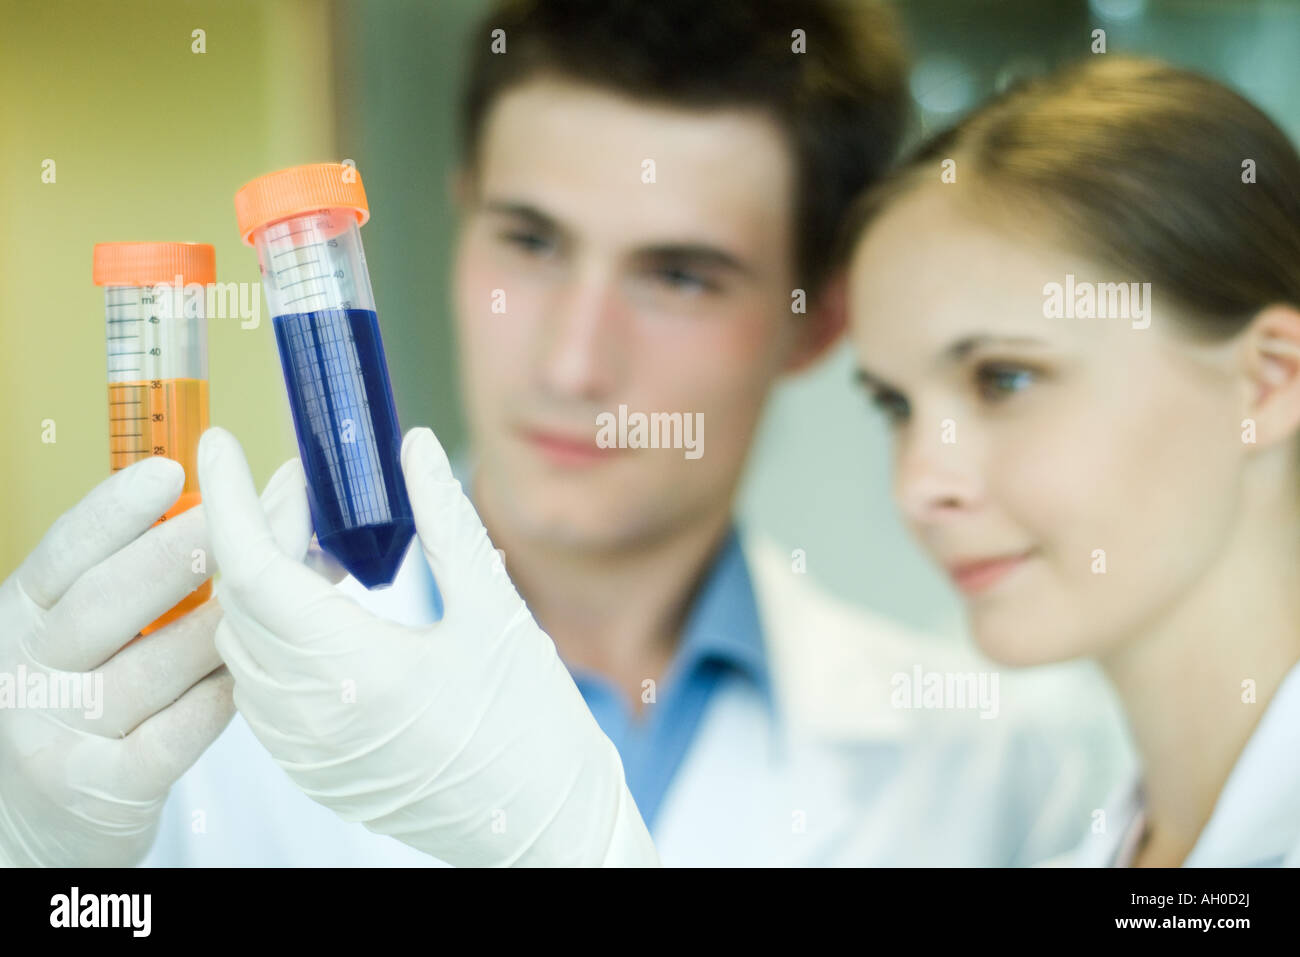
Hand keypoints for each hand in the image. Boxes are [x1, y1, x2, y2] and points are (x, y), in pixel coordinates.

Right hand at [0, 455, 310, 866]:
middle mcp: (31, 669)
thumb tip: (228, 503)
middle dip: (181, 553)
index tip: (169, 471)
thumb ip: (131, 580)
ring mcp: (61, 733)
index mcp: (23, 615)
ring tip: (282, 588)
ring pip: (151, 667)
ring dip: (222, 625)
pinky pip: (172, 736)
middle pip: (106, 601)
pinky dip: (216, 699)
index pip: (64, 554)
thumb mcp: (77, 635)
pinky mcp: (101, 789)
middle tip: (243, 517)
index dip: (115, 511)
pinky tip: (255, 671)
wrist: (34, 823)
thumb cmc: (78, 701)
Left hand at [198, 425, 658, 866]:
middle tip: (311, 488)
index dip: (230, 499)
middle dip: (262, 528)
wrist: (544, 828)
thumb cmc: (535, 729)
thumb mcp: (497, 612)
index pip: (255, 570)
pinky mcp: (309, 771)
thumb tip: (415, 449)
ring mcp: (304, 753)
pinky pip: (258, 687)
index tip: (219, 445)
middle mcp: (312, 719)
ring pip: (241, 644)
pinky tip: (323, 611)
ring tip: (324, 549)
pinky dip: (272, 633)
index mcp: (359, 673)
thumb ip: (446, 521)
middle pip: (242, 598)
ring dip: (264, 582)